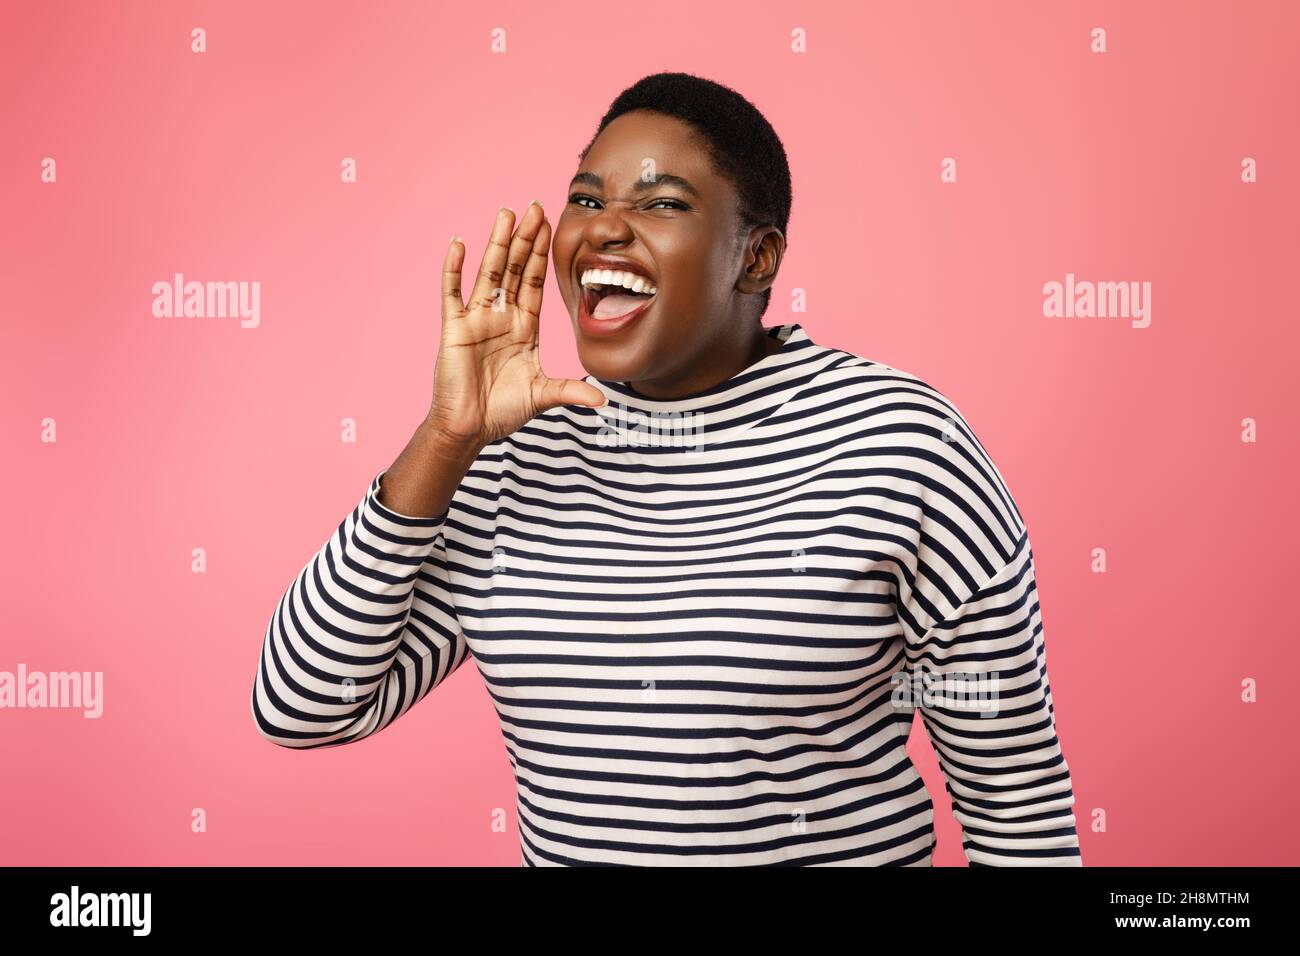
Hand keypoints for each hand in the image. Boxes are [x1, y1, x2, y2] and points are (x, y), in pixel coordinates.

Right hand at [427, 202, 606, 448]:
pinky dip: (454, 268)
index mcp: (524, 327)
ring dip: (498, 243)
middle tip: (535, 207)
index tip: (551, 227)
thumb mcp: (542, 396)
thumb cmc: (502, 411)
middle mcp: (502, 316)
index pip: (536, 282)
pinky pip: (452, 292)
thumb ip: (570, 392)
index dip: (543, 255)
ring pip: (489, 272)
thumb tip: (604, 401)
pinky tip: (459, 243)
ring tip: (506, 213)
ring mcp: (477, 319)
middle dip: (526, 239)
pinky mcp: (454, 328)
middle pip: (516, 269)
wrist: (469, 428)